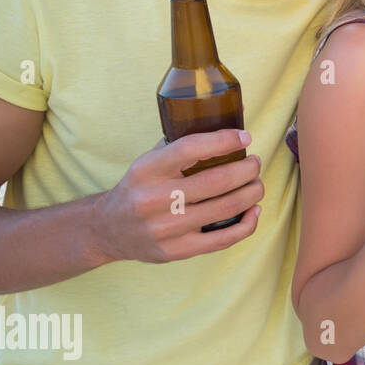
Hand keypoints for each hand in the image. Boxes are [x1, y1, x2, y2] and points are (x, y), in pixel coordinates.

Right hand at [92, 129, 263, 262]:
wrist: (108, 229)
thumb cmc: (141, 186)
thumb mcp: (151, 159)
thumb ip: (184, 140)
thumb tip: (233, 114)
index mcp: (147, 170)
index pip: (189, 148)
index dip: (223, 141)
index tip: (245, 137)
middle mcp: (154, 199)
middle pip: (216, 181)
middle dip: (247, 170)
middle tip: (255, 163)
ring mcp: (165, 227)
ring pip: (225, 208)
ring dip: (251, 193)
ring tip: (256, 183)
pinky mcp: (177, 250)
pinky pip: (223, 239)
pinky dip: (246, 223)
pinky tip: (254, 210)